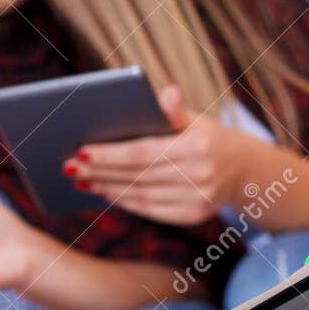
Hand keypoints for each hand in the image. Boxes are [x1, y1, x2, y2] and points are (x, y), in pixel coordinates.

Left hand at [64, 85, 249, 225]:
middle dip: (98, 172)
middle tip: (68, 168)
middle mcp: (200, 176)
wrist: (240, 168)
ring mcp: (198, 200)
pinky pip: (148, 209)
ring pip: (139, 196)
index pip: (142, 153)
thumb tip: (166, 93)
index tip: (79, 152)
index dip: (108, 154)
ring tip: (81, 179)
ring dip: (105, 188)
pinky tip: (103, 191)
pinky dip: (122, 200)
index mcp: (198, 146)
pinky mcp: (192, 216)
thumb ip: (173, 110)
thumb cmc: (204, 136)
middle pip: (136, 176)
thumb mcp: (193, 118)